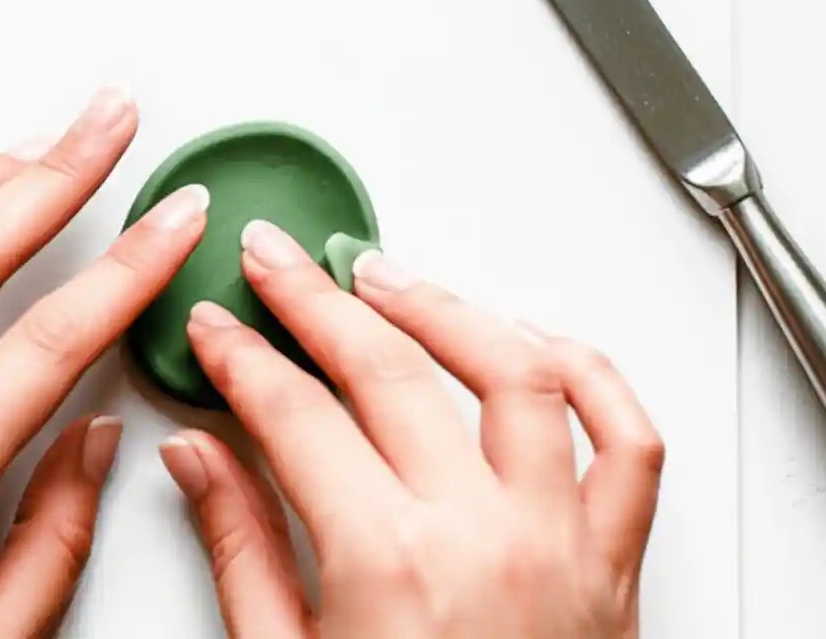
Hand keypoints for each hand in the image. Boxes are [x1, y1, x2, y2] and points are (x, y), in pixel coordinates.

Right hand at [160, 220, 664, 637]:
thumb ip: (242, 548)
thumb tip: (198, 455)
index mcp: (388, 564)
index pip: (294, 415)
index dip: (242, 357)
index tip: (217, 325)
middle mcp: (483, 535)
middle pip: (388, 370)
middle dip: (316, 299)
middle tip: (276, 259)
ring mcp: (560, 539)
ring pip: (516, 373)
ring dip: (445, 307)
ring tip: (386, 276)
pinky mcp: (614, 559)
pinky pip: (627, 439)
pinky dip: (588, 372)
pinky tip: (532, 339)